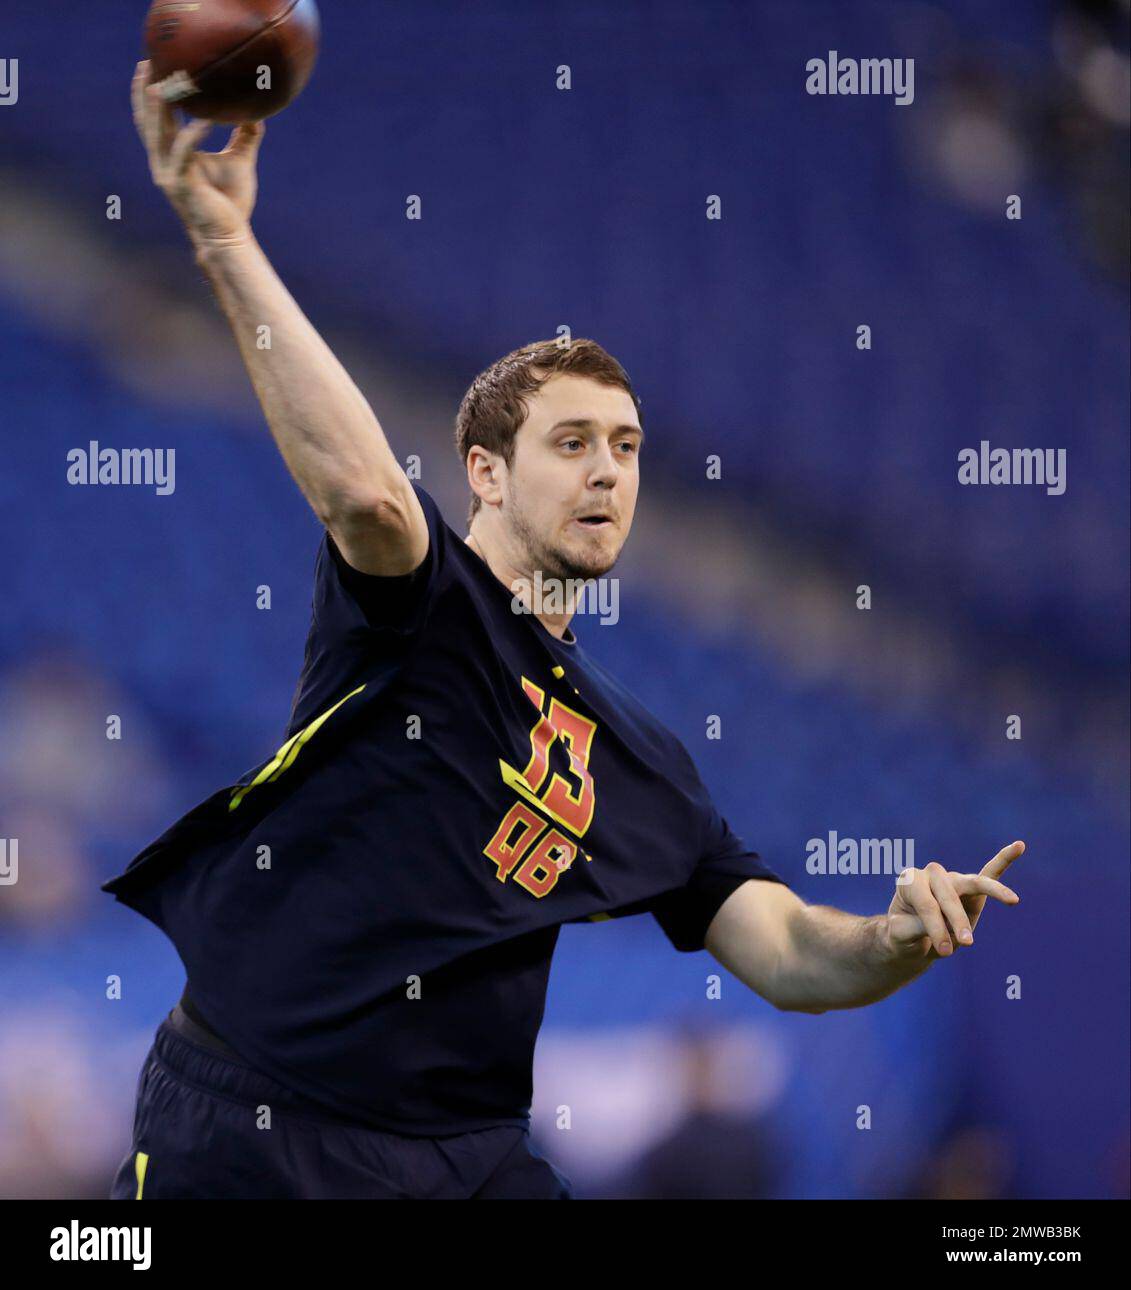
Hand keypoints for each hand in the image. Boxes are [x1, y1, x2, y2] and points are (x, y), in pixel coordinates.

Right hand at [131, 59, 264, 247]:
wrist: (227, 237)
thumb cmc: (231, 202)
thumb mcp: (240, 161)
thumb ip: (245, 136)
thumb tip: (257, 112)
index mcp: (171, 155)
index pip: (154, 118)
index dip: (148, 92)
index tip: (152, 63)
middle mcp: (163, 161)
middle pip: (148, 119)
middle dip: (146, 88)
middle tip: (150, 59)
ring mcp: (167, 173)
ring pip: (159, 132)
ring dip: (162, 105)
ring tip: (170, 80)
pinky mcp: (180, 185)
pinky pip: (185, 153)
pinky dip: (195, 134)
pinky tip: (208, 118)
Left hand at [884, 841, 1022, 960]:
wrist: (912, 939)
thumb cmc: (905, 935)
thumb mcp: (901, 936)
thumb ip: (916, 928)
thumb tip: (943, 927)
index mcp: (909, 881)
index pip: (926, 902)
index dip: (935, 927)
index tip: (943, 953)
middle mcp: (931, 874)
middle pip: (949, 894)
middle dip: (958, 920)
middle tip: (966, 945)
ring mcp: (953, 878)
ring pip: (973, 882)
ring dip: (993, 892)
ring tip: (1013, 900)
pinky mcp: (971, 888)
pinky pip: (989, 871)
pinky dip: (1004, 859)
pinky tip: (1019, 846)